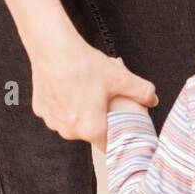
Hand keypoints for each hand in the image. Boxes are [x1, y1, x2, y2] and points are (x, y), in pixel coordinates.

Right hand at [32, 40, 156, 150]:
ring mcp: (52, 121)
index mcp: (90, 129)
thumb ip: (143, 92)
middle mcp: (69, 131)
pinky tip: (73, 88)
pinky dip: (68, 104)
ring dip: (84, 112)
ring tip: (91, 92)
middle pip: (93, 132)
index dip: (120, 138)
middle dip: (103, 120)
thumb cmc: (86, 65)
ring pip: (76, 122)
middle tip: (108, 101)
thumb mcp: (121, 79)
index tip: (125, 130)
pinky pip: (61, 112)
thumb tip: (154, 100)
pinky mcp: (41, 109)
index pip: (110, 145)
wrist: (52, 48)